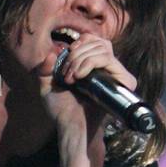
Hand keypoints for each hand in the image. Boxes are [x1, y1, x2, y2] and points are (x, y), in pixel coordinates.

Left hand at [40, 31, 135, 158]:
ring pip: (103, 48)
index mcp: (92, 65)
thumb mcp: (47, 87)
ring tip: (72, 78)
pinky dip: (91, 62)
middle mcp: (105, 68)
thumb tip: (53, 53)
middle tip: (66, 74)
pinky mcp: (121, 81)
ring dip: (82, 59)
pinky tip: (80, 76)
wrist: (72, 126)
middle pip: (97, 41)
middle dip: (76, 53)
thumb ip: (44, 69)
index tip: (67, 57)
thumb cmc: (62, 110)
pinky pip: (109, 59)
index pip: (94, 39)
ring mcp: (114, 74)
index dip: (80, 43)